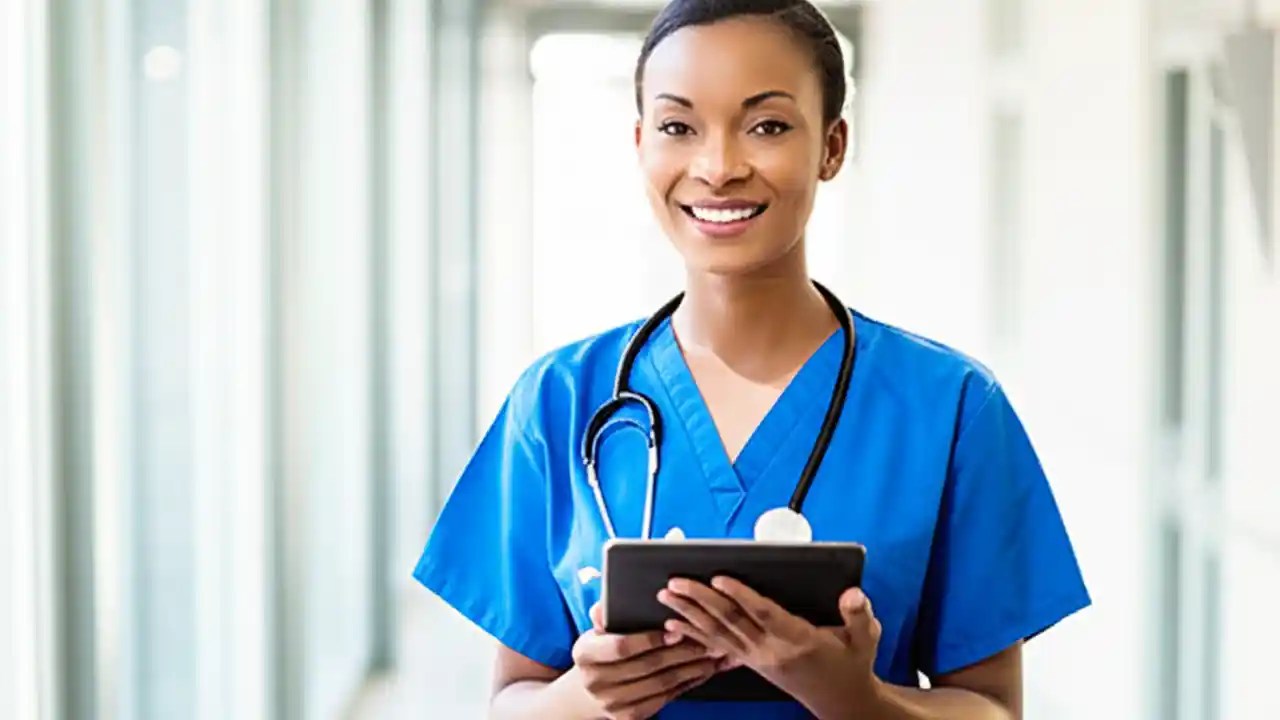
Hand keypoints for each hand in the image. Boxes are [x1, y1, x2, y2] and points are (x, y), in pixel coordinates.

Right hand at [569, 602, 729, 719]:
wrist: (591, 687)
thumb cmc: (603, 647)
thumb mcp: (598, 628)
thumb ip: (607, 613)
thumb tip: (611, 601)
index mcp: (585, 653)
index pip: (621, 646)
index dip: (650, 639)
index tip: (676, 629)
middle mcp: (594, 681)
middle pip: (646, 667)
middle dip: (680, 653)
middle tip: (706, 640)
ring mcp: (611, 703)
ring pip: (659, 685)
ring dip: (689, 669)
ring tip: (711, 654)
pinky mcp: (628, 717)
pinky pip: (664, 700)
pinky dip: (686, 685)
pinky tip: (702, 672)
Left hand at [658, 578, 883, 714]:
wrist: (842, 702)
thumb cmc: (850, 667)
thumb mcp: (866, 640)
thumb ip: (859, 615)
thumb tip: (853, 594)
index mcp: (798, 640)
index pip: (762, 614)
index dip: (739, 595)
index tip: (718, 578)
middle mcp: (772, 650)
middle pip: (730, 621)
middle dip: (700, 601)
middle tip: (676, 582)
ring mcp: (758, 658)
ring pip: (718, 633)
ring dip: (690, 614)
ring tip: (667, 597)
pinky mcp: (751, 663)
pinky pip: (716, 648)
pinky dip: (694, 635)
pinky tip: (675, 625)